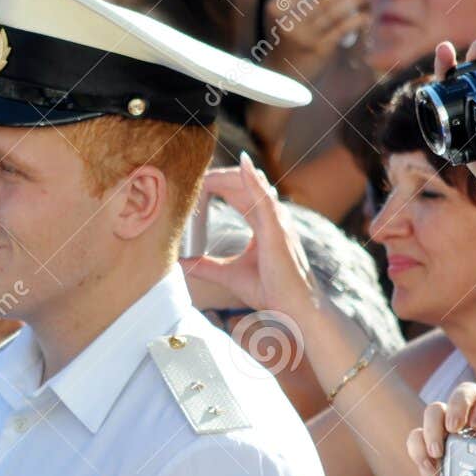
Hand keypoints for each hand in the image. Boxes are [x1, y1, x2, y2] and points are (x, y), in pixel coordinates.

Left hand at [182, 153, 319, 319]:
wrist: (294, 310)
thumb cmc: (271, 292)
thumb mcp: (230, 275)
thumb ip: (207, 266)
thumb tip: (181, 263)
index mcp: (263, 224)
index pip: (238, 194)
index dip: (217, 186)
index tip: (194, 188)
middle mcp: (272, 218)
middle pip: (244, 184)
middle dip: (218, 177)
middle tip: (192, 176)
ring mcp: (278, 221)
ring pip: (253, 185)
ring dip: (229, 175)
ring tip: (205, 170)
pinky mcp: (279, 229)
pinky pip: (265, 199)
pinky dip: (253, 181)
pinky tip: (243, 165)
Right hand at [262, 0, 368, 77]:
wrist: (280, 74)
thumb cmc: (283, 37)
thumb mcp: (278, 14)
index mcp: (275, 6)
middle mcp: (288, 20)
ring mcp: (303, 36)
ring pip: (335, 12)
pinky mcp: (318, 50)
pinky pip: (342, 30)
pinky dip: (356, 21)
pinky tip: (366, 14)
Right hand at [405, 381, 475, 475]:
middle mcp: (469, 424)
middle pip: (465, 392)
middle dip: (457, 404)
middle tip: (454, 428)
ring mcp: (444, 432)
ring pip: (435, 409)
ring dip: (434, 426)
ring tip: (437, 452)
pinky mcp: (424, 445)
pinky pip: (415, 435)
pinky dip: (418, 447)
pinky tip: (427, 465)